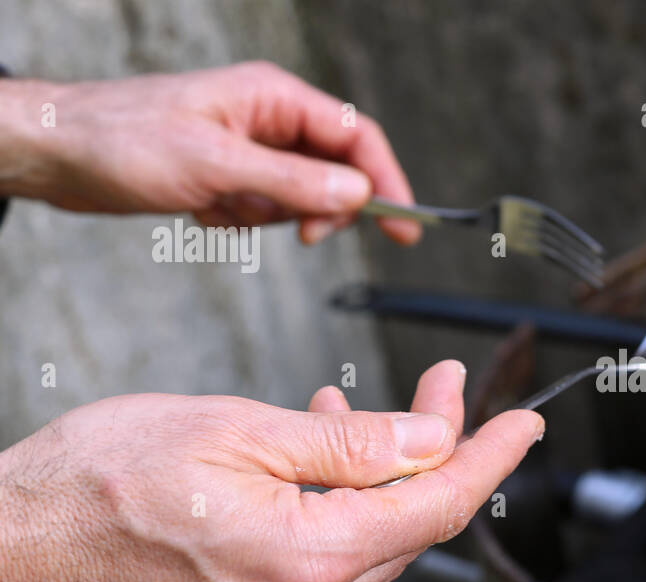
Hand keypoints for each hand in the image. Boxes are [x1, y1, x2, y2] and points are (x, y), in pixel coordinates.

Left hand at [0, 61, 419, 244]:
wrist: (57, 153)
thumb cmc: (122, 140)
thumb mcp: (216, 165)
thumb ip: (292, 182)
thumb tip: (356, 194)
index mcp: (273, 98)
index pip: (356, 137)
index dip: (387, 181)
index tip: (405, 228)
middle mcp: (268, 118)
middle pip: (336, 170)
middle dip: (323, 208)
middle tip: (305, 235)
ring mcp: (249, 147)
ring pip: (300, 195)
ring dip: (271, 216)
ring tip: (223, 208)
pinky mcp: (228, 174)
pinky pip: (264, 209)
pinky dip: (242, 220)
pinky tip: (203, 211)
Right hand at [0, 361, 542, 581]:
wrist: (6, 557)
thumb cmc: (93, 487)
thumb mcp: (236, 431)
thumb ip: (349, 444)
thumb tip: (432, 440)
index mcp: (308, 560)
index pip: (437, 505)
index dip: (489, 457)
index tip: (523, 422)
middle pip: (406, 527)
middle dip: (433, 453)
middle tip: (438, 391)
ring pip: (365, 548)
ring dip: (376, 481)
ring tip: (351, 412)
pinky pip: (322, 573)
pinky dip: (333, 517)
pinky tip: (312, 469)